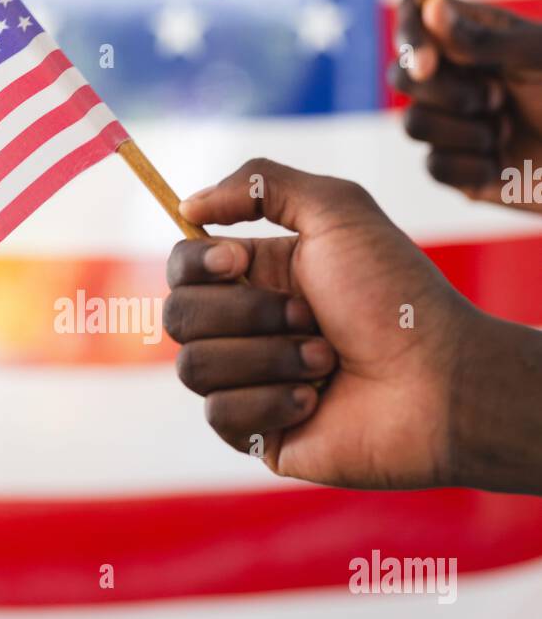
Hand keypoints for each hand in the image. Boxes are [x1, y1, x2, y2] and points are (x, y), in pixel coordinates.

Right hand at [165, 158, 490, 489]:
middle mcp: (247, 328)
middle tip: (312, 317)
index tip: (240, 261)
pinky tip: (316, 400)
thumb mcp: (338, 210)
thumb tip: (186, 205)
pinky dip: (272, 401)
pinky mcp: (256, 435)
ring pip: (194, 368)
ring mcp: (248, 383)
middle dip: (247, 314)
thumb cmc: (397, 297)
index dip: (198, 263)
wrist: (440, 382)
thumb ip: (259, 183)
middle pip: (178, 316)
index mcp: (259, 275)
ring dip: (268, 358)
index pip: (182, 265)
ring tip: (326, 360)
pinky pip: (220, 415)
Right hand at [389, 0, 541, 212]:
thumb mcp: (537, 58)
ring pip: (413, 124)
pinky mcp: (456, 168)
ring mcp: (452, 123)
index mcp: (473, 37)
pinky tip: (502, 165)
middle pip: (399, 75)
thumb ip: (480, 38)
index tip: (428, 64)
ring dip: (464, 131)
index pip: (416, 16)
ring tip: (506, 131)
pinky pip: (433, 166)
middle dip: (443, 93)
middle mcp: (456, 77)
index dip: (409, 36)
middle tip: (495, 99)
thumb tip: (429, 6)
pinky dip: (470, 167)